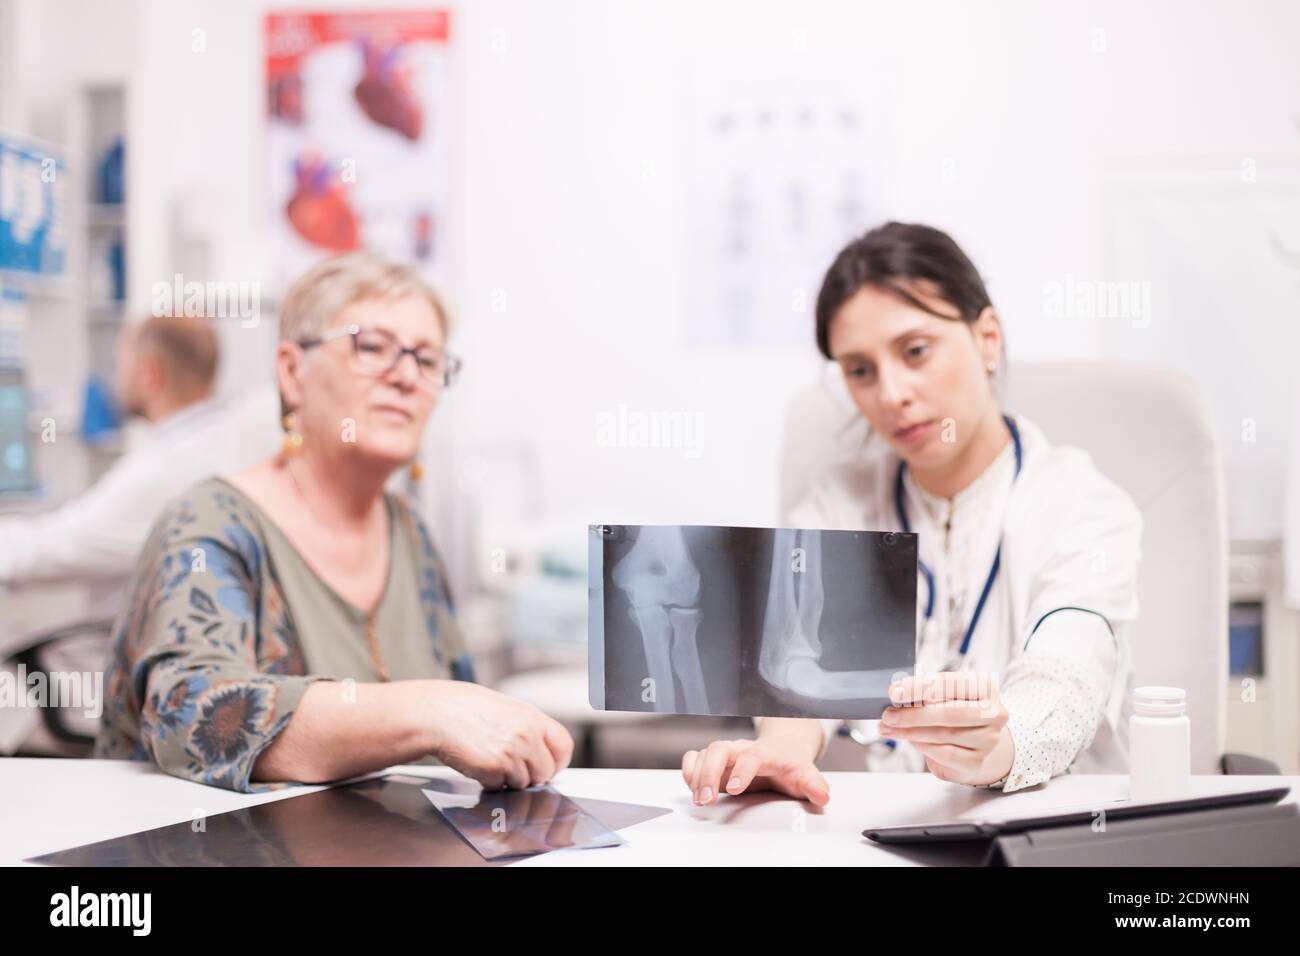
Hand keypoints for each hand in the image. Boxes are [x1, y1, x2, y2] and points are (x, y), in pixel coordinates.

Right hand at [421, 681, 573, 789]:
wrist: (439, 713)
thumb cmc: (469, 709)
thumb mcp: (509, 710)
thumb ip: (531, 730)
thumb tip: (545, 753)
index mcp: (533, 718)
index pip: (564, 747)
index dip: (557, 761)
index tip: (549, 765)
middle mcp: (526, 736)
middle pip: (546, 772)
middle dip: (531, 775)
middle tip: (513, 765)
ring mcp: (511, 754)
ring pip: (524, 784)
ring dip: (509, 779)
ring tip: (492, 758)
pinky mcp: (494, 769)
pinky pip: (500, 788)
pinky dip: (490, 782)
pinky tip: (479, 764)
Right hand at [682, 733, 829, 806]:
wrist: (782, 748)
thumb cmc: (791, 764)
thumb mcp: (806, 774)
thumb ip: (814, 785)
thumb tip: (822, 795)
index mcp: (765, 753)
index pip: (750, 756)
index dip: (741, 771)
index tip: (735, 788)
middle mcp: (741, 749)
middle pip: (719, 749)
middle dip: (709, 773)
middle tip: (706, 799)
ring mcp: (726, 753)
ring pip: (705, 753)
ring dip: (697, 776)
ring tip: (700, 800)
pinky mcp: (714, 760)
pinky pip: (694, 757)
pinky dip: (688, 770)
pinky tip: (692, 787)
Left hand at [880, 672, 1013, 785]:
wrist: (975, 742)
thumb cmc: (955, 710)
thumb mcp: (944, 696)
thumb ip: (925, 693)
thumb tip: (897, 692)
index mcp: (987, 688)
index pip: (951, 684)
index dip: (920, 687)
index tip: (895, 691)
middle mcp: (994, 713)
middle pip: (950, 713)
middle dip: (913, 714)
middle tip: (888, 715)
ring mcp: (988, 740)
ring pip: (944, 735)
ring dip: (910, 731)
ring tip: (889, 728)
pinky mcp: (976, 762)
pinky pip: (944, 753)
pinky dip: (922, 746)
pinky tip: (910, 740)